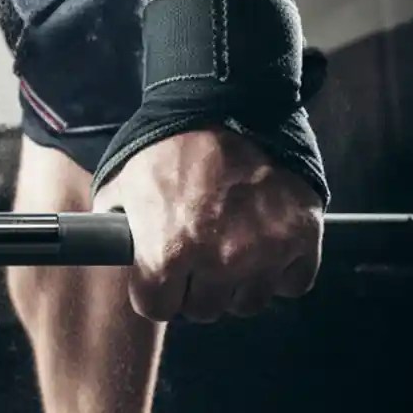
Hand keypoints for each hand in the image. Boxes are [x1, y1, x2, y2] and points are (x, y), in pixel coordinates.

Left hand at [93, 128, 323, 322]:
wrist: (228, 103)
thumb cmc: (170, 143)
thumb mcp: (122, 185)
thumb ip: (114, 229)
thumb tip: (108, 250)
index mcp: (167, 253)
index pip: (157, 308)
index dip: (154, 290)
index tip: (159, 275)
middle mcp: (218, 261)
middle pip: (203, 310)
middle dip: (194, 286)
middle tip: (195, 253)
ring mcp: (265, 252)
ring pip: (247, 303)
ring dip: (236, 283)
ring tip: (228, 245)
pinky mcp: (303, 237)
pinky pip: (291, 283)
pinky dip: (279, 270)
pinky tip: (262, 243)